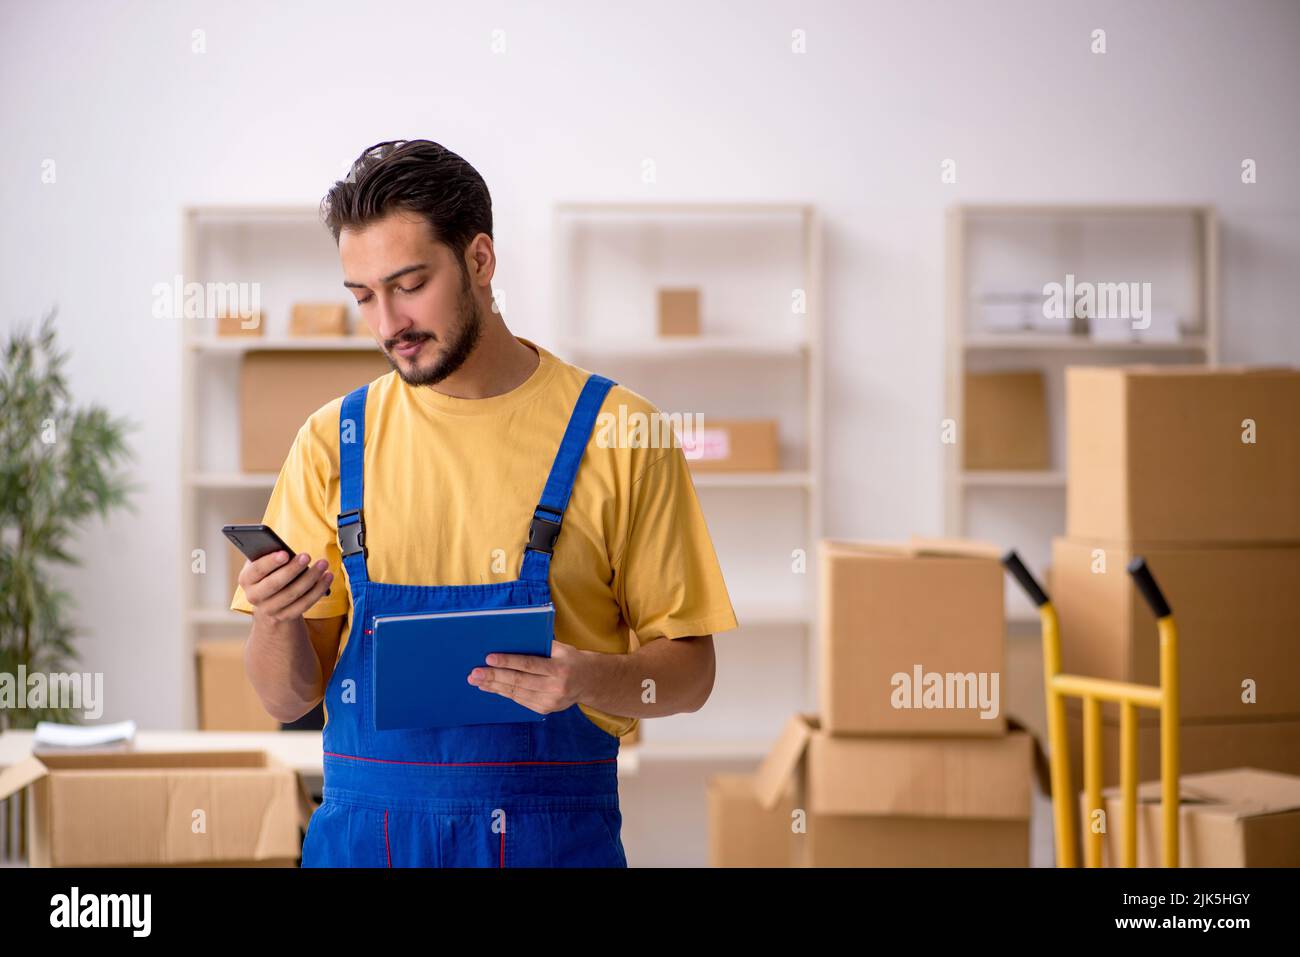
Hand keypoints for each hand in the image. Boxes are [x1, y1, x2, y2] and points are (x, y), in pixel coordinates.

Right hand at [241, 551, 333, 624]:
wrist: (269, 601)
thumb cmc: (269, 572)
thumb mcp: (264, 562)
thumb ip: (269, 554)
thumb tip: (285, 549)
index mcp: (246, 579)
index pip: (257, 570)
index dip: (270, 562)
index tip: (285, 553)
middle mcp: (254, 596)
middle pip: (275, 584)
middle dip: (292, 569)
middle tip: (307, 556)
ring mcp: (270, 609)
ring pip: (292, 594)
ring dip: (310, 578)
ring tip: (323, 564)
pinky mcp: (286, 616)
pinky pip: (305, 604)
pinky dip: (318, 590)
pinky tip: (327, 577)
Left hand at [467, 640, 591, 714]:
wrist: (589, 682)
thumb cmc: (571, 659)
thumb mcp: (561, 648)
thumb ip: (539, 645)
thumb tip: (509, 641)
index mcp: (559, 669)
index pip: (529, 665)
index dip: (508, 661)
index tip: (489, 658)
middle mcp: (555, 687)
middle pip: (519, 681)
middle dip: (494, 677)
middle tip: (474, 673)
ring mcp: (550, 702)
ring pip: (516, 693)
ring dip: (494, 686)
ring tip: (477, 680)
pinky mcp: (544, 709)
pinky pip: (520, 700)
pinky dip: (503, 693)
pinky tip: (491, 687)